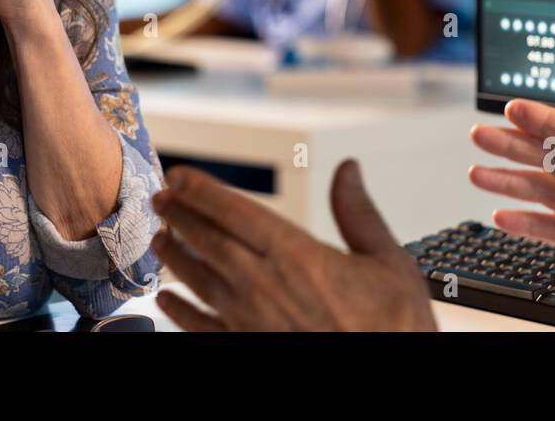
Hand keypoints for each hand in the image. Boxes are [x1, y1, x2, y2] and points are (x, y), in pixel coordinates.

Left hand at [151, 160, 437, 330]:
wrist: (389, 383)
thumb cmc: (394, 328)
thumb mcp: (389, 263)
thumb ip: (359, 213)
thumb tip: (347, 170)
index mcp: (298, 256)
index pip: (236, 212)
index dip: (202, 190)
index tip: (179, 177)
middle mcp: (265, 286)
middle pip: (208, 241)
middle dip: (180, 215)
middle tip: (160, 199)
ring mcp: (250, 322)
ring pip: (197, 281)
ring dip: (174, 257)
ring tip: (160, 239)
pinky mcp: (245, 349)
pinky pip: (200, 328)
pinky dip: (178, 312)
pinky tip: (167, 300)